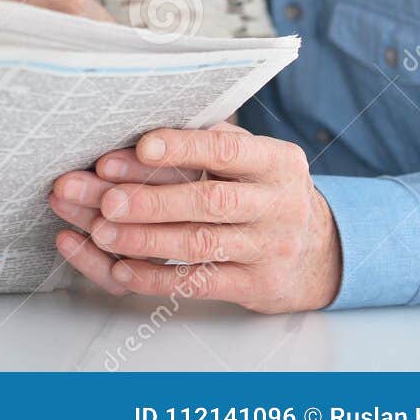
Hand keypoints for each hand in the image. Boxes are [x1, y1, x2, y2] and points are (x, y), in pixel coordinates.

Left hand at [48, 123, 341, 312]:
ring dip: (143, 238)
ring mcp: (269, 249)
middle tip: (104, 198)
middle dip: (150, 200)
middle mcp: (279, 205)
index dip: (182, 148)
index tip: (140, 147)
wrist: (319, 252)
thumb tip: (136, 133)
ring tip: (101, 230)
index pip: (226, 150)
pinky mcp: (255, 286)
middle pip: (209, 201)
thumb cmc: (263, 192)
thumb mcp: (253, 159)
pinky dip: (155, 276)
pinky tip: (122, 267)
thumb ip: (207, 142)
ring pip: (199, 244)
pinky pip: (199, 283)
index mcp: (276, 162)